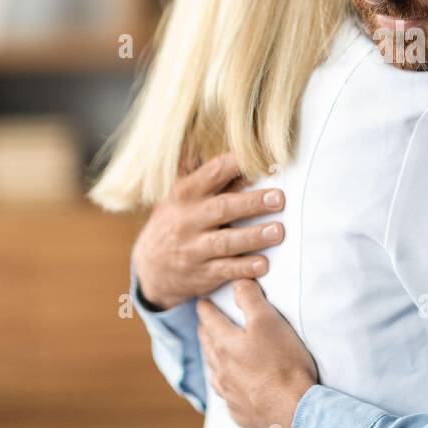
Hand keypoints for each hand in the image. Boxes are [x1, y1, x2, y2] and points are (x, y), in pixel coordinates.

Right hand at [132, 152, 285, 310]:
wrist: (149, 268)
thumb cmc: (176, 222)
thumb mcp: (182, 197)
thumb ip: (212, 179)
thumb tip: (246, 153)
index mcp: (185, 194)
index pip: (214, 172)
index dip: (239, 164)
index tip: (266, 160)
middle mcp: (187, 220)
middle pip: (223, 208)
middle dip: (252, 203)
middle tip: (279, 199)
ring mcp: (193, 249)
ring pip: (226, 242)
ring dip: (254, 237)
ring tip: (278, 231)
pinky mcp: (201, 274)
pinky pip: (225, 270)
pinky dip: (244, 268)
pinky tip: (263, 264)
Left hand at [196, 281, 316, 427]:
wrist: (292, 412)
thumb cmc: (282, 363)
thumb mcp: (268, 322)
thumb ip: (250, 299)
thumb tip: (236, 282)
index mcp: (225, 344)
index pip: (208, 319)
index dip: (205, 308)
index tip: (202, 301)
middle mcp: (221, 369)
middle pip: (207, 345)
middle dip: (205, 330)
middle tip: (205, 323)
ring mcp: (229, 393)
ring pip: (213, 370)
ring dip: (212, 357)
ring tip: (213, 352)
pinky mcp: (240, 412)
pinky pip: (226, 394)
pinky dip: (225, 384)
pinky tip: (231, 387)